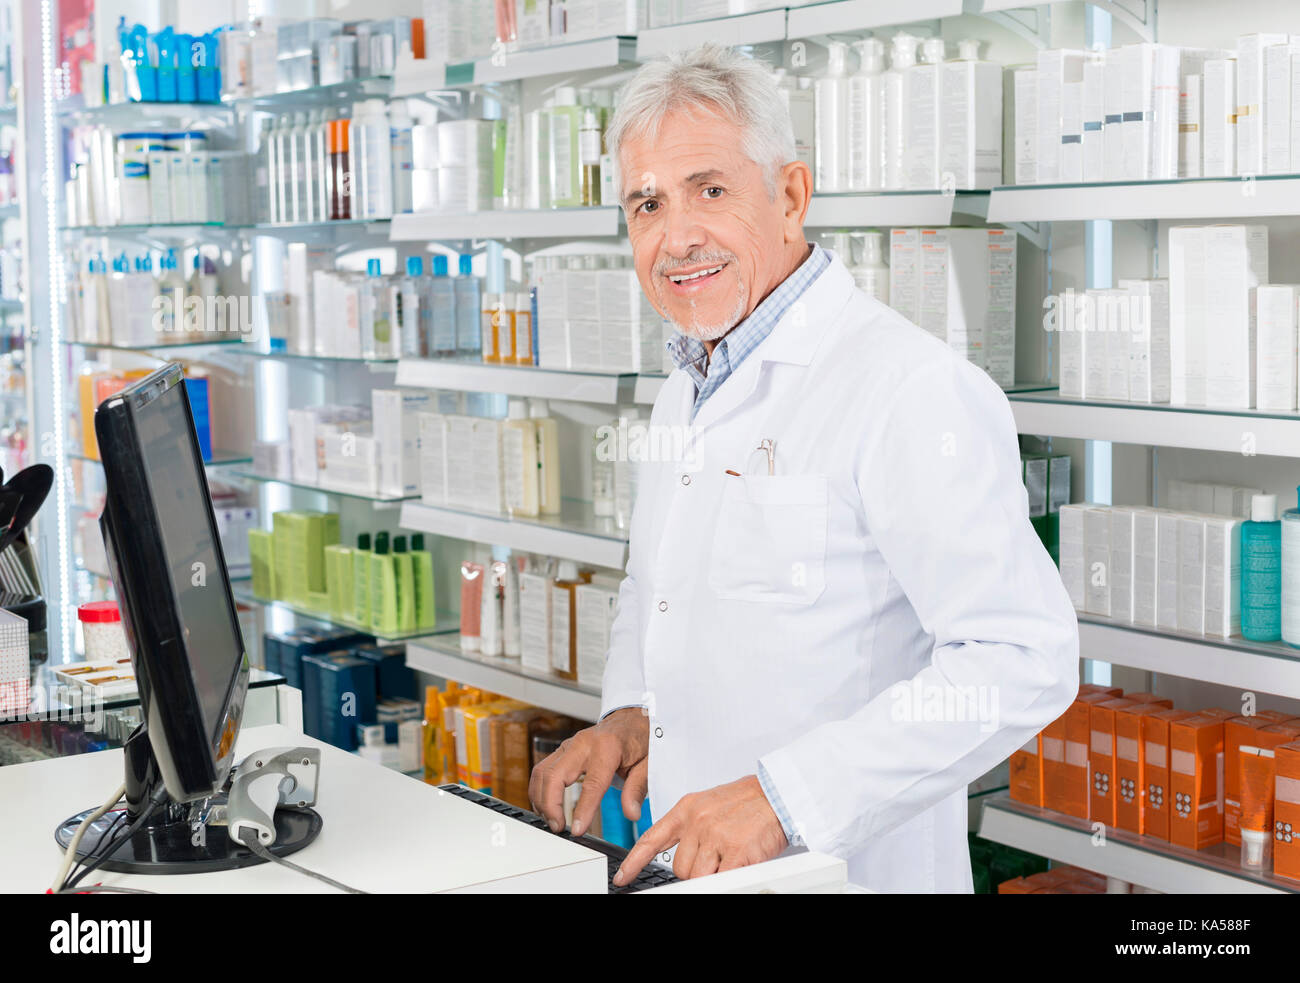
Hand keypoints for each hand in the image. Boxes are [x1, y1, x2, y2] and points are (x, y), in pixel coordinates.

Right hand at [528, 707, 648, 836]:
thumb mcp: (647, 764)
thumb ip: (637, 789)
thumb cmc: (638, 740)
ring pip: (542, 772)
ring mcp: (569, 745)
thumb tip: (631, 813)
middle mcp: (583, 743)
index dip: (583, 809)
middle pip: (555, 775)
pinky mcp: (562, 750)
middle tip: (559, 828)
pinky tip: (546, 806)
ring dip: (541, 800)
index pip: (591, 783)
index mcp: (608, 747)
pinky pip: (542, 770)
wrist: (630, 719)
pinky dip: (539, 790)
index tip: (577, 830)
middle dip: (551, 805)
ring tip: (552, 821)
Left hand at [613, 775, 787, 885]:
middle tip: (715, 858)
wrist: (776, 793)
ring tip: (729, 858)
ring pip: (698, 877)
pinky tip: (737, 866)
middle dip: (694, 871)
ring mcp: (716, 836)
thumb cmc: (746, 802)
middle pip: (679, 867)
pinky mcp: (736, 851)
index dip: (634, 862)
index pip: (652, 839)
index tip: (623, 877)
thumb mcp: (707, 806)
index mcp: (686, 809)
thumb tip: (679, 856)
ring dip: (712, 875)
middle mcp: (697, 822)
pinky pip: (721, 880)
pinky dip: (727, 878)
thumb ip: (689, 829)